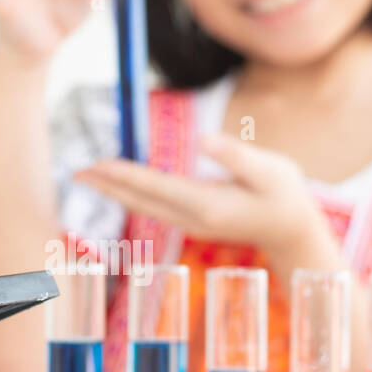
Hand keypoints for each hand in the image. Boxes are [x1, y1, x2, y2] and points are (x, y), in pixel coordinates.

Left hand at [74, 134, 338, 264]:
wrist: (294, 231)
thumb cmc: (286, 196)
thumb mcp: (272, 170)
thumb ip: (237, 156)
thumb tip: (203, 140)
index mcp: (208, 206)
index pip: (155, 186)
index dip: (124, 174)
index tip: (98, 163)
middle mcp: (193, 219)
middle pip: (140, 200)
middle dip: (108, 186)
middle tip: (77, 170)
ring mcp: (192, 224)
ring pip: (144, 206)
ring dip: (116, 191)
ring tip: (90, 175)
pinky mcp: (194, 221)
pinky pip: (154, 207)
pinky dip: (133, 194)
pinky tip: (120, 185)